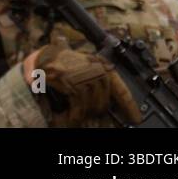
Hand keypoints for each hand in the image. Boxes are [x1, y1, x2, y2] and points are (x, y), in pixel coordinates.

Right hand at [26, 42, 142, 125]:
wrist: (41, 59)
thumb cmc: (62, 64)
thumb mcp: (84, 69)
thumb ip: (99, 81)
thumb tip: (112, 105)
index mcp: (102, 66)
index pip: (121, 88)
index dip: (129, 106)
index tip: (136, 119)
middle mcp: (97, 70)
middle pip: (105, 102)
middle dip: (96, 112)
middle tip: (85, 114)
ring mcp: (86, 77)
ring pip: (93, 107)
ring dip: (83, 114)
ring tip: (74, 114)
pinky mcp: (74, 85)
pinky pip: (80, 108)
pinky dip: (74, 115)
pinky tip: (68, 117)